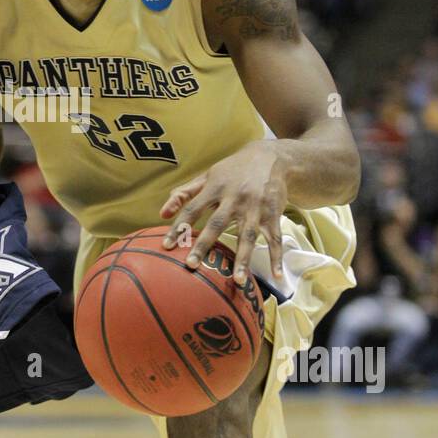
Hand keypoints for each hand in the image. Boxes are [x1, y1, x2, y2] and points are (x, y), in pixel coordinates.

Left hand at [160, 142, 287, 284]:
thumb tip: (161, 213)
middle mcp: (234, 198)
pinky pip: (275, 238)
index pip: (192, 209)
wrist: (271, 157)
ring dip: (243, 259)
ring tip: (237, 280)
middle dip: (204, 244)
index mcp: (215, 188)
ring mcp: (255, 207)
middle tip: (191, 265)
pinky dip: (276, 257)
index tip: (166, 246)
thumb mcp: (209, 175)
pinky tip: (276, 276)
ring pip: (248, 236)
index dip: (178, 226)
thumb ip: (185, 193)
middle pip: (217, 224)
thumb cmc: (233, 170)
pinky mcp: (273, 214)